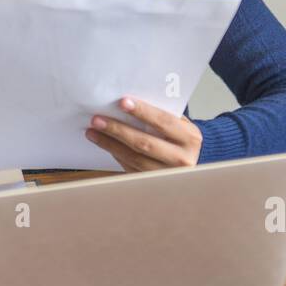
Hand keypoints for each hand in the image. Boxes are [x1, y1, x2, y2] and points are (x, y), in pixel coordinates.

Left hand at [85, 96, 201, 171]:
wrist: (192, 164)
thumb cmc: (180, 138)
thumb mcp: (180, 125)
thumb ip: (162, 115)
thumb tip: (128, 103)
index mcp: (190, 138)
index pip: (163, 122)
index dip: (142, 111)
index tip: (122, 102)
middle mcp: (181, 158)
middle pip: (144, 143)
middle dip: (118, 129)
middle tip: (98, 119)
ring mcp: (166, 174)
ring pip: (134, 158)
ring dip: (110, 144)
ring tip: (93, 132)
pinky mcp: (153, 183)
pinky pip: (130, 168)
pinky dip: (116, 154)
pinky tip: (105, 143)